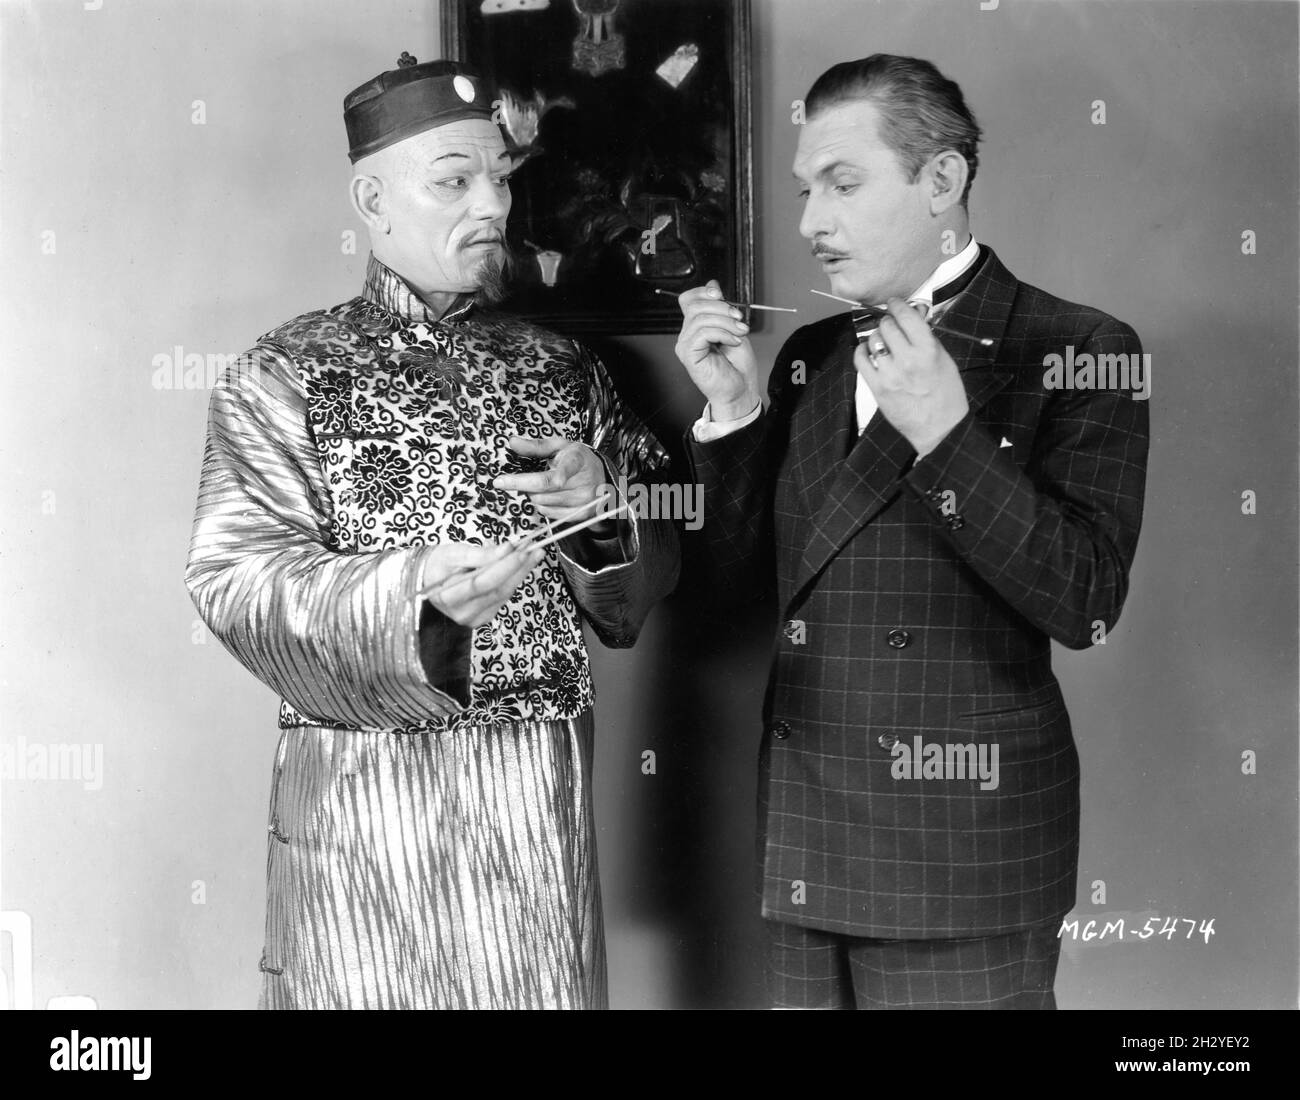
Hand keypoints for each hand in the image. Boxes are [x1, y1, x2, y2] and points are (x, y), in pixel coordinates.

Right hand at [418, 541, 543, 628]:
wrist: (429, 579)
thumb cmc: (440, 564)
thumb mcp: (455, 552)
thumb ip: (481, 553)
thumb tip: (508, 549)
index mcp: (448, 596)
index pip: (482, 582)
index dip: (504, 567)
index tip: (522, 551)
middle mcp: (461, 612)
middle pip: (497, 590)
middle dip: (519, 569)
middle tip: (536, 550)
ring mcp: (473, 619)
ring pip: (504, 595)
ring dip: (521, 573)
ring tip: (534, 554)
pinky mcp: (483, 618)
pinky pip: (503, 598)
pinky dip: (514, 581)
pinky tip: (522, 567)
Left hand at [493, 434, 615, 534]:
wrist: (604, 476)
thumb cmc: (577, 459)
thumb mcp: (559, 446)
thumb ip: (535, 445)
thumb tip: (512, 442)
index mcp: (577, 461)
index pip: (551, 477)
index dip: (524, 481)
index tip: (500, 481)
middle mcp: (583, 483)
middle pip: (541, 492)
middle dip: (525, 486)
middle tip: (527, 479)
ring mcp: (584, 501)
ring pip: (542, 504)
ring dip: (534, 496)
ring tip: (544, 486)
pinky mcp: (582, 514)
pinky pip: (549, 514)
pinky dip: (543, 505)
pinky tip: (550, 496)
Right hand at [672, 279, 760, 420]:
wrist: (740, 389)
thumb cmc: (737, 364)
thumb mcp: (733, 327)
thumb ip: (722, 308)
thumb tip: (713, 286)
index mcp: (696, 326)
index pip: (689, 299)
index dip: (704, 292)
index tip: (722, 296)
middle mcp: (688, 334)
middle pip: (695, 305)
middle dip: (721, 307)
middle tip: (739, 318)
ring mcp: (686, 345)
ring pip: (700, 318)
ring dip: (726, 322)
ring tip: (740, 332)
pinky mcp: (688, 355)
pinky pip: (702, 333)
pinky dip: (722, 333)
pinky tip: (733, 342)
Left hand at [855, 297, 968, 454]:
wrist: (940, 428)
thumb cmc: (946, 395)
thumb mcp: (944, 359)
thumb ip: (927, 337)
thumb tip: (912, 317)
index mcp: (928, 350)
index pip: (905, 316)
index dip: (897, 305)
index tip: (894, 303)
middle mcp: (907, 360)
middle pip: (887, 326)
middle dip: (889, 322)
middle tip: (893, 327)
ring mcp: (889, 374)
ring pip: (873, 340)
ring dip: (877, 337)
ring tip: (885, 344)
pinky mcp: (877, 387)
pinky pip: (860, 359)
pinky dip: (862, 351)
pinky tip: (869, 352)